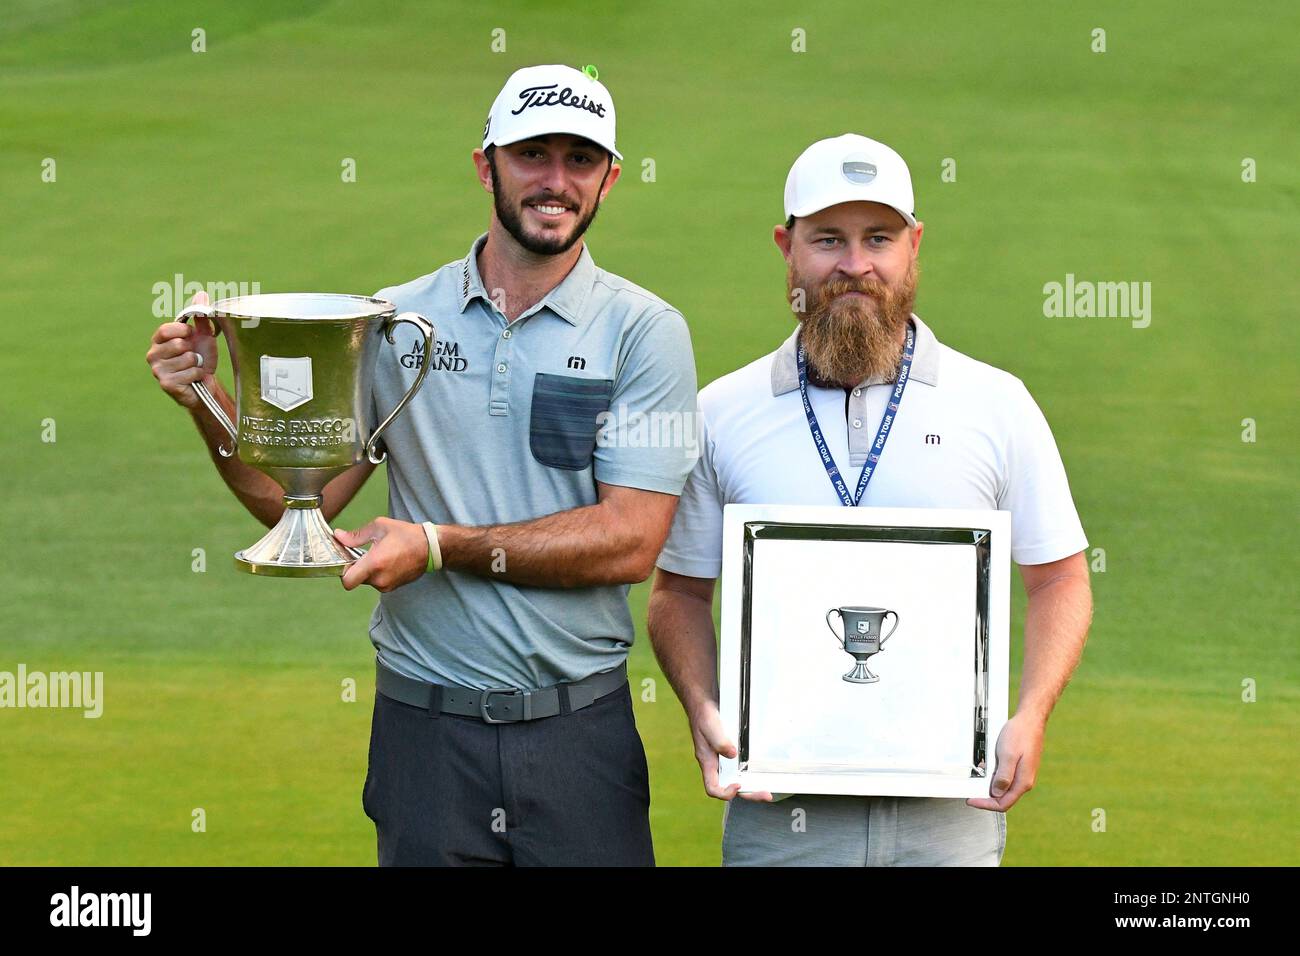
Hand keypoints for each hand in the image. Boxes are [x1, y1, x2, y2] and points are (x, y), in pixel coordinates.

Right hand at [147, 291, 218, 408]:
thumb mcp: (203, 335)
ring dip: (197, 363)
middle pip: (178, 344)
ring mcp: (158, 370)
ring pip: (187, 358)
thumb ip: (200, 316)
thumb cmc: (202, 357)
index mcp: (159, 340)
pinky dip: (197, 374)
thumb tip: (201, 294)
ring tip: (194, 367)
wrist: (206, 383)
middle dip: (193, 350)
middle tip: (193, 357)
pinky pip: (191, 372)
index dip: (182, 331)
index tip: (191, 334)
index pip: (165, 330)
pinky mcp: (166, 384)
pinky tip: (193, 379)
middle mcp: (153, 354)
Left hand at [334, 518, 428, 591]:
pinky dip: (377, 574)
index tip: (347, 560)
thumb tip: (338, 536)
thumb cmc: (406, 535)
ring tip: (379, 556)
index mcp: (374, 563)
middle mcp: (380, 578)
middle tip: (363, 554)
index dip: (343, 572)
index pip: (347, 581)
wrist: (430, 548)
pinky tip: (387, 561)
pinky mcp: (393, 587)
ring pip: (367, 581)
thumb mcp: (380, 527)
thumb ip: (356, 535)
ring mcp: (387, 585)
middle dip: (356, 568)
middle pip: (356, 580)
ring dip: (367, 571)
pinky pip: (377, 582)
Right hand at [689, 700, 772, 802]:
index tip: (738, 785)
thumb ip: (719, 741)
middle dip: (748, 793)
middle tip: (765, 795)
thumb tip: (732, 755)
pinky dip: (751, 772)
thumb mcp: (710, 727)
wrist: (705, 703)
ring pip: (738, 778)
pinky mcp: (732, 751)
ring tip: (767, 788)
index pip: (713, 787)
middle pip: (731, 787)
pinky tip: (761, 771)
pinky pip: (741, 766)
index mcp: (708, 762)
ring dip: (752, 785)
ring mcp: (724, 758)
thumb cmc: (704, 715)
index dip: (725, 792)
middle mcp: (717, 764)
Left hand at [967, 712, 1044, 811]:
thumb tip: (997, 793)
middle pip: (1004, 799)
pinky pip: (1006, 779)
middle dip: (987, 799)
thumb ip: (1003, 776)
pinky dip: (994, 780)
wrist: (1030, 720)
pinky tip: (986, 774)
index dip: (986, 805)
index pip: (1004, 803)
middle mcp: (1024, 781)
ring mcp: (1022, 774)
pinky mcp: (1019, 767)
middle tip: (971, 794)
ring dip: (990, 789)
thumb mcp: (1008, 755)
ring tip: (976, 785)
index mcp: (1023, 782)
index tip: (972, 800)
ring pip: (1004, 789)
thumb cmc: (1020, 735)